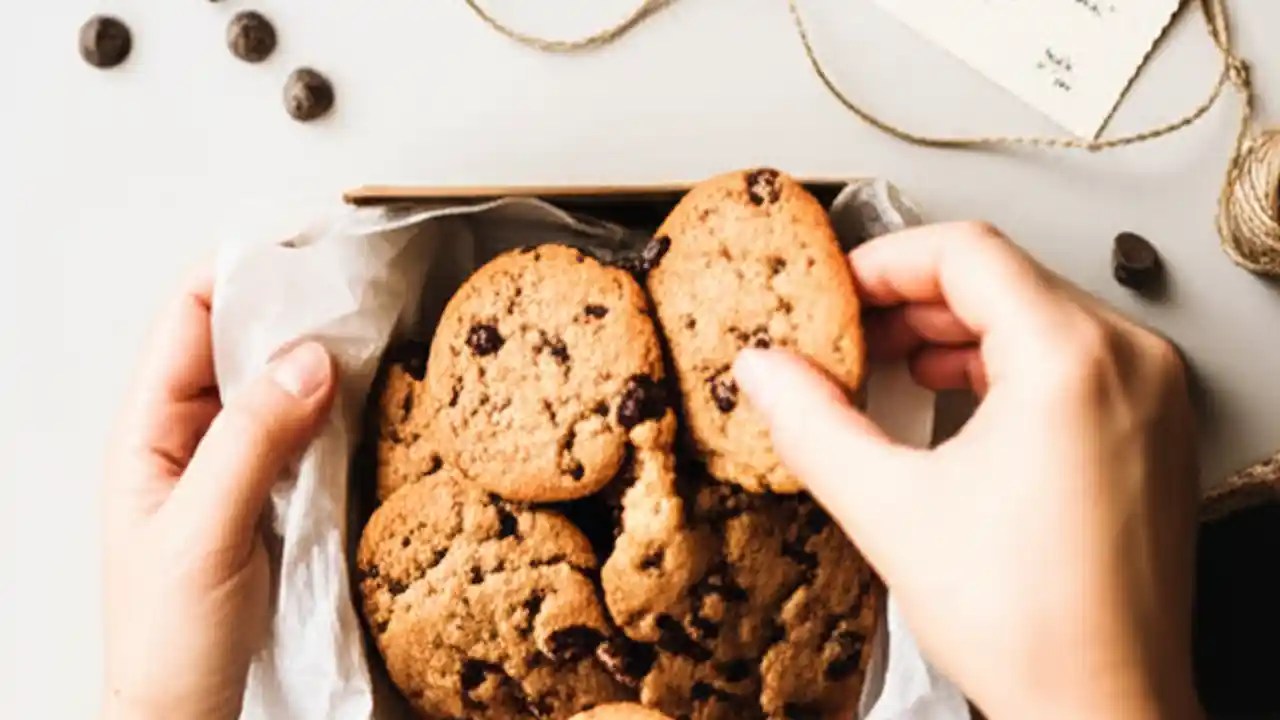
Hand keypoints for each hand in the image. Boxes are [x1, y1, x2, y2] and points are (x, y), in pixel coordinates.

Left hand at [103, 268, 335, 719]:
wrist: (189, 715)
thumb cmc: (168, 638)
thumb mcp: (203, 533)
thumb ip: (251, 443)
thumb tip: (308, 358)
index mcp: (150, 430)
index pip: (189, 318)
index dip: (242, 274)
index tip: (307, 253)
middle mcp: (194, 435)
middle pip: (244, 340)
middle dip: (297, 308)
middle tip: (360, 290)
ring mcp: (240, 463)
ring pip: (285, 382)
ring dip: (327, 357)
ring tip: (379, 334)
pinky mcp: (281, 493)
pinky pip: (313, 430)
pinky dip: (344, 407)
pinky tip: (375, 399)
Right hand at [734, 223, 1200, 719]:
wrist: (1105, 709)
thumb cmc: (1028, 624)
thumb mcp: (889, 508)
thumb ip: (812, 423)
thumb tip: (762, 370)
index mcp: (1070, 360)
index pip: (967, 252)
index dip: (884, 262)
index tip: (837, 292)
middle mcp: (1128, 360)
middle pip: (1003, 278)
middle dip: (912, 300)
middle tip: (847, 332)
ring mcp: (1151, 393)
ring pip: (1036, 314)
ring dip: (952, 330)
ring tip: (887, 363)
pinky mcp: (1152, 427)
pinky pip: (1069, 357)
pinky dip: (1000, 362)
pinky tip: (947, 394)